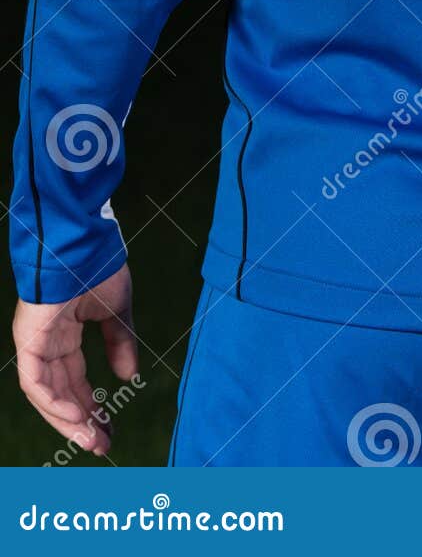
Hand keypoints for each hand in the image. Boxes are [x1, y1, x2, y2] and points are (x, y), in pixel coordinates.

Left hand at [12, 264, 137, 455]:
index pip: (75, 382)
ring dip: (67, 421)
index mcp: (65, 336)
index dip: (92, 407)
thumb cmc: (99, 266)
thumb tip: (128, 378)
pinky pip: (35, 381)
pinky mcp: (28, 340)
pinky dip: (53, 402)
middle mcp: (47, 344)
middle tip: (102, 445)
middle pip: (60, 394)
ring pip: (45, 395)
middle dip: (81, 422)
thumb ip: (120, 343)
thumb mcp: (116, 311)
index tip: (110, 428)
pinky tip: (76, 416)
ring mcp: (35, 343)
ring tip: (91, 440)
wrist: (84, 242)